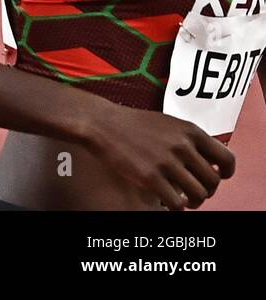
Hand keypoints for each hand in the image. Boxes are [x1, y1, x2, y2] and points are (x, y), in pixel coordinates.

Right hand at [83, 104, 234, 209]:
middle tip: (195, 192)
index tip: (219, 178)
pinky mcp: (150, 178)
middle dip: (207, 190)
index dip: (226, 173)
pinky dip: (175, 207)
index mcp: (190, 131)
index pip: (227, 159)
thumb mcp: (168, 122)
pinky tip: (167, 200)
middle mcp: (182, 146)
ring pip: (199, 195)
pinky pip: (176, 203)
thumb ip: (189, 138)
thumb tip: (210, 158)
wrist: (101, 123)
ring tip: (183, 200)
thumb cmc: (133, 124)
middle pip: (213, 181)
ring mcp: (166, 162)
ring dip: (193, 202)